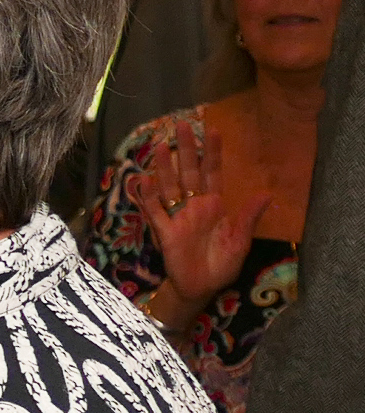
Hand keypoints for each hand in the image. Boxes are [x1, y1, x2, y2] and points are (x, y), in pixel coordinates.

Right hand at [128, 117, 267, 324]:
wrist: (202, 287)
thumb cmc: (222, 264)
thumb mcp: (241, 241)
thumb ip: (249, 217)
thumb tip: (268, 194)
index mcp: (214, 205)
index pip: (213, 173)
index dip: (213, 153)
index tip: (213, 131)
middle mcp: (194, 206)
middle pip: (189, 172)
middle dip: (186, 149)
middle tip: (182, 125)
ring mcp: (178, 218)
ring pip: (169, 187)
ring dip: (165, 167)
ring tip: (161, 146)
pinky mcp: (165, 233)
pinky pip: (156, 213)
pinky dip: (149, 198)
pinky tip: (144, 182)